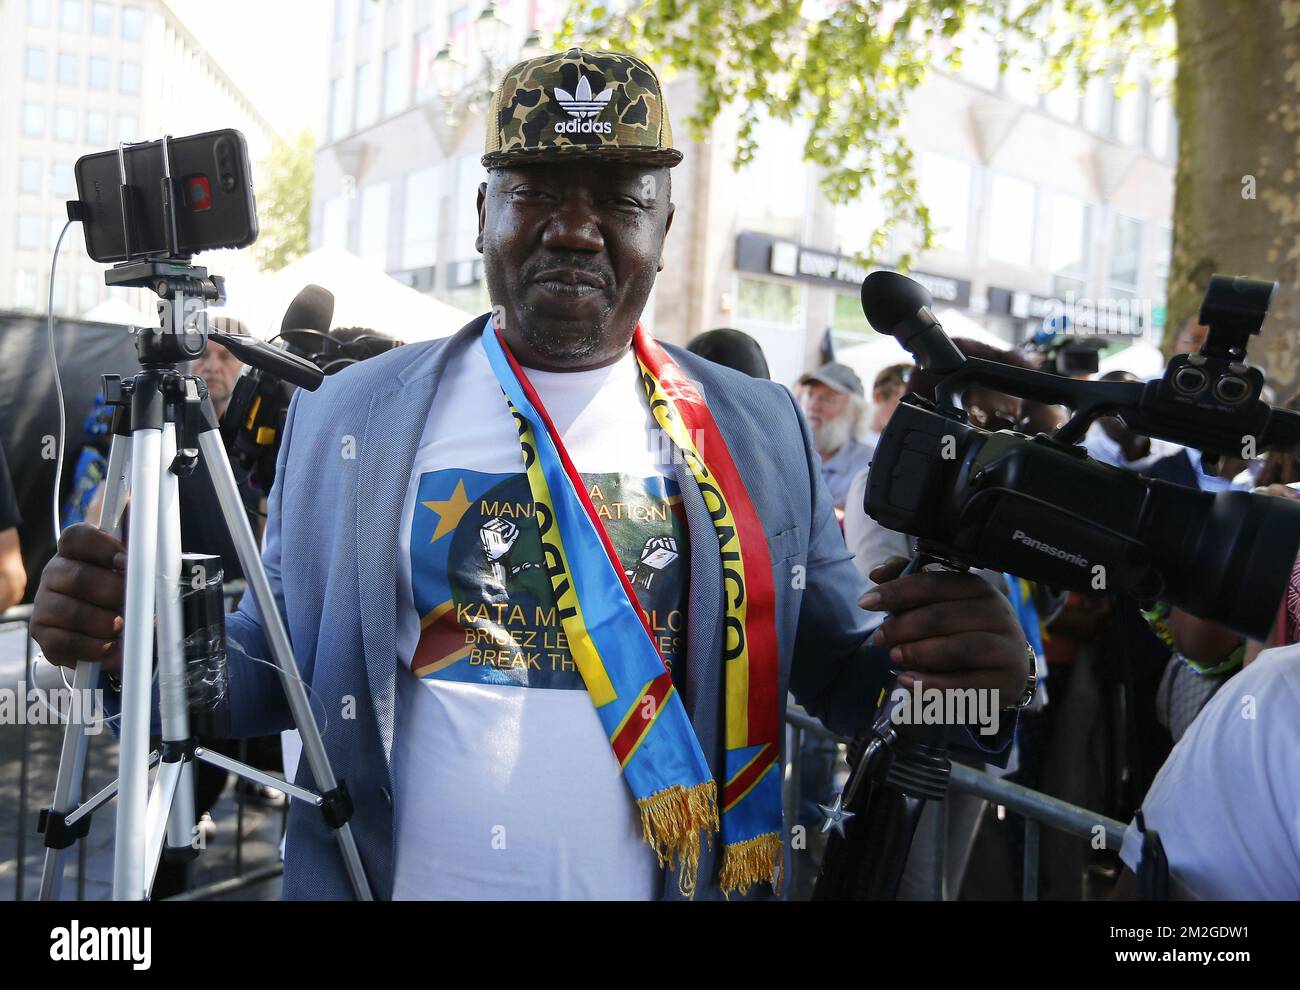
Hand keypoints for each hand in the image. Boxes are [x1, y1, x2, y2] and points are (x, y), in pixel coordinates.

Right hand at [30, 524, 126, 670]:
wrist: (116, 631)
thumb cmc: (125, 592)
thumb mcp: (135, 565)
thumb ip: (134, 538)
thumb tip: (136, 504)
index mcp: (75, 551)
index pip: (77, 536)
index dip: (101, 547)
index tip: (125, 560)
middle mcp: (54, 573)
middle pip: (78, 577)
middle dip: (112, 592)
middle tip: (132, 603)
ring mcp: (44, 603)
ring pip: (72, 611)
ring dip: (106, 623)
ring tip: (123, 628)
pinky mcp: (42, 633)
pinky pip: (65, 642)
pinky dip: (94, 647)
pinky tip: (110, 647)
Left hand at [861, 556, 1028, 704]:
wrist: (1006, 669)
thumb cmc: (963, 631)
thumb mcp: (941, 605)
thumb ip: (909, 585)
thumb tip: (877, 574)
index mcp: (977, 589)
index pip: (933, 584)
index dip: (897, 591)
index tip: (866, 602)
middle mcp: (997, 613)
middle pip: (942, 616)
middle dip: (903, 626)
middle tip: (879, 638)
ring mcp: (1006, 648)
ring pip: (957, 648)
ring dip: (918, 653)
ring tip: (894, 657)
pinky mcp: (1006, 681)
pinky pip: (966, 684)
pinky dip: (932, 684)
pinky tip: (908, 681)